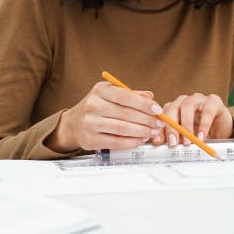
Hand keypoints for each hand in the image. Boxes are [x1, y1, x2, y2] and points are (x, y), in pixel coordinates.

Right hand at [46, 81, 165, 151]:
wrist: (73, 123)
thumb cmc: (96, 107)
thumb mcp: (111, 93)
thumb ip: (131, 94)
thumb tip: (150, 97)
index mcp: (100, 90)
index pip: (125, 96)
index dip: (144, 104)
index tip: (157, 110)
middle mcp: (93, 105)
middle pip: (126, 114)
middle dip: (147, 120)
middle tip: (159, 123)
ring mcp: (90, 123)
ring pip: (122, 129)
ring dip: (141, 132)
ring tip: (152, 132)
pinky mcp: (90, 140)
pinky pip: (116, 142)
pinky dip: (131, 142)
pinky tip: (140, 140)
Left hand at [157, 93, 233, 146]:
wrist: (221, 131)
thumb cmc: (200, 133)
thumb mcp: (184, 138)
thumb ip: (173, 138)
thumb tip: (158, 143)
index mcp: (174, 108)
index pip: (163, 115)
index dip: (160, 128)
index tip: (159, 142)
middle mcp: (184, 101)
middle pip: (173, 107)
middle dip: (171, 126)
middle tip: (173, 142)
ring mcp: (199, 99)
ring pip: (188, 105)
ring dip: (186, 125)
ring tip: (188, 141)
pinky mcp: (213, 101)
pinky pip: (207, 110)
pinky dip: (204, 124)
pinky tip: (201, 136)